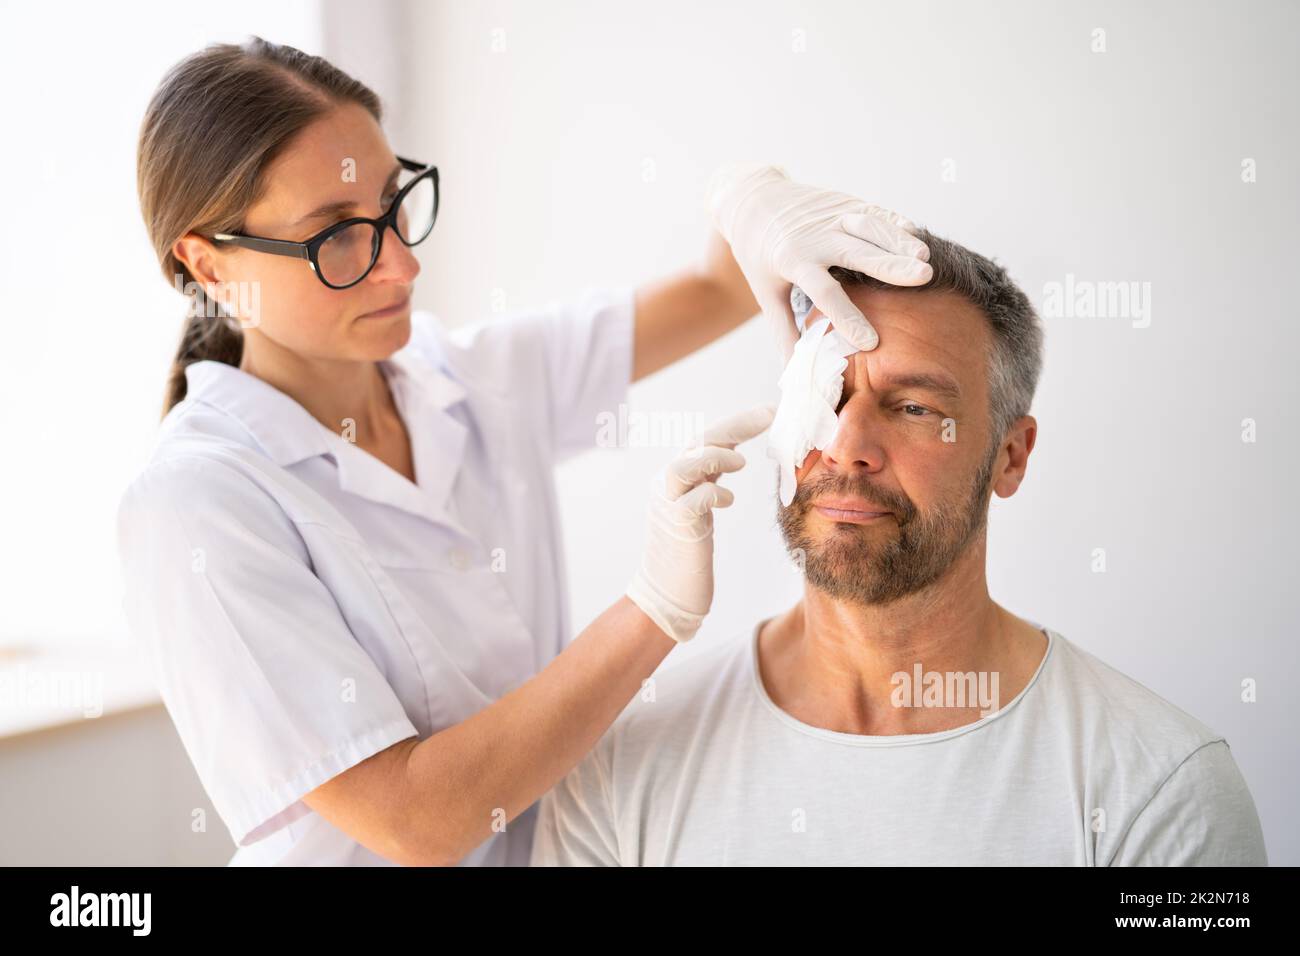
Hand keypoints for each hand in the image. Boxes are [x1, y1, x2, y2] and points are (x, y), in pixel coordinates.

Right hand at [626, 403, 777, 642]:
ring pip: (684, 465)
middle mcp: (666, 485)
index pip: (705, 439)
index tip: (770, 412)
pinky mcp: (675, 528)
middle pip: (697, 441)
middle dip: (736, 425)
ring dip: (716, 457)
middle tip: (770, 414)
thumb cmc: (688, 557)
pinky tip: (727, 501)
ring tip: (741, 462)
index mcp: (675, 479)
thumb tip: (732, 457)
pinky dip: (712, 494)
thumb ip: (708, 482)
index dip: (737, 424)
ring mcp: (666, 506)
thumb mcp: (701, 510)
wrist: (665, 597)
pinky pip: (692, 501)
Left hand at [706, 162, 931, 359]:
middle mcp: (816, 236)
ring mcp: (833, 216)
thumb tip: (794, 371)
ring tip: (926, 261)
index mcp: (793, 261)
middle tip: (923, 278)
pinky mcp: (845, 203)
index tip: (870, 342)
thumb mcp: (766, 293)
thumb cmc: (760, 256)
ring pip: (871, 227)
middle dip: (891, 265)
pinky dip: (895, 224)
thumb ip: (784, 330)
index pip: (825, 292)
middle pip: (857, 251)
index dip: (847, 317)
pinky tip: (917, 237)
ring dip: (900, 242)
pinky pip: (875, 213)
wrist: (752, 201)